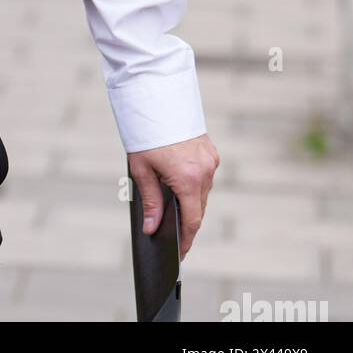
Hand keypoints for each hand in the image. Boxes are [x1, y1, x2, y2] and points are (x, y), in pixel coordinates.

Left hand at [128, 132, 219, 258]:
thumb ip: (151, 202)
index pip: (192, 220)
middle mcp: (205, 171)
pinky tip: (180, 183)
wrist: (156, 99)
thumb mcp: (142, 170)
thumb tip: (152, 229)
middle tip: (173, 235)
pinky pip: (205, 175)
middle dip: (187, 221)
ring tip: (174, 208)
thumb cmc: (146, 135)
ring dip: (191, 200)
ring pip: (203, 191)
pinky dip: (195, 182)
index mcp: (188, 179)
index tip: (180, 252)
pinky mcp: (210, 151)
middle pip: (199, 207)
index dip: (186, 239)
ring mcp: (210, 161)